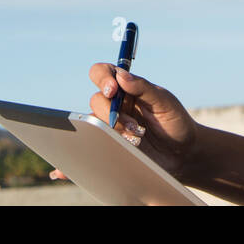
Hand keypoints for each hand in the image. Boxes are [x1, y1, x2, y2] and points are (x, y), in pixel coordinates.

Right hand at [47, 62, 199, 183]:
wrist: (182, 154)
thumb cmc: (174, 122)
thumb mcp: (164, 101)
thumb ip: (144, 87)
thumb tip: (121, 76)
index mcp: (125, 88)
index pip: (103, 73)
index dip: (102, 78)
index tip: (112, 89)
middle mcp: (113, 105)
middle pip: (96, 101)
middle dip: (112, 113)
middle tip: (135, 126)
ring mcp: (109, 127)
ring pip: (93, 125)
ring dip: (110, 133)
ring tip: (136, 142)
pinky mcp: (107, 147)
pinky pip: (85, 149)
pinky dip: (70, 160)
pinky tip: (61, 170)